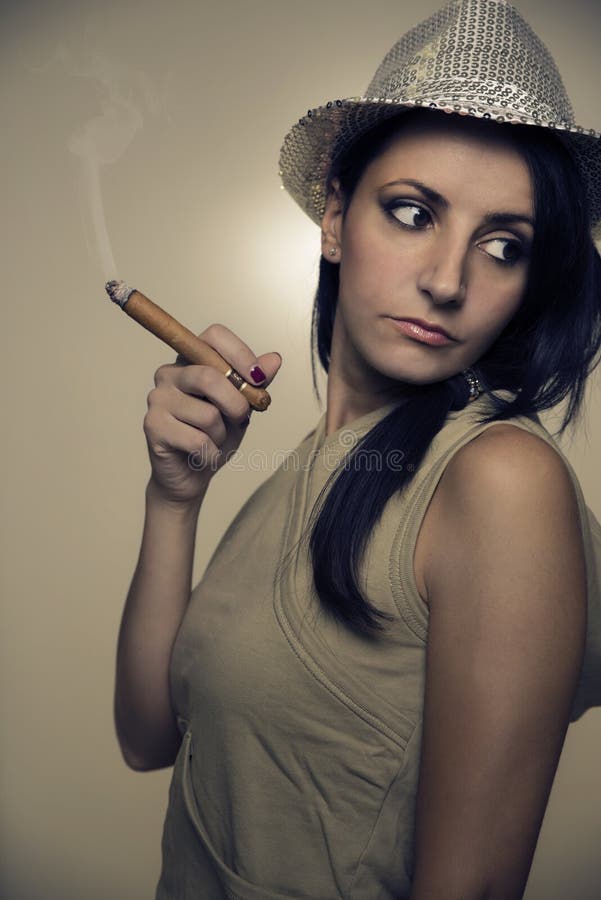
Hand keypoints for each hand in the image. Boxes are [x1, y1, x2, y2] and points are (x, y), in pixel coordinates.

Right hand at [143, 323, 281, 504]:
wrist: (191, 475)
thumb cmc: (215, 436)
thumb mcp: (242, 407)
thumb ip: (255, 383)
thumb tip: (275, 359)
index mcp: (191, 360)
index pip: (214, 336)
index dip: (241, 354)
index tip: (259, 378)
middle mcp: (169, 373)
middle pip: (210, 376)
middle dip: (237, 404)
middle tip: (242, 419)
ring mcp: (157, 398)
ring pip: (208, 414)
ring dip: (222, 435)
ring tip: (213, 440)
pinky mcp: (152, 426)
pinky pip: (197, 440)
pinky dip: (211, 453)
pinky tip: (202, 455)